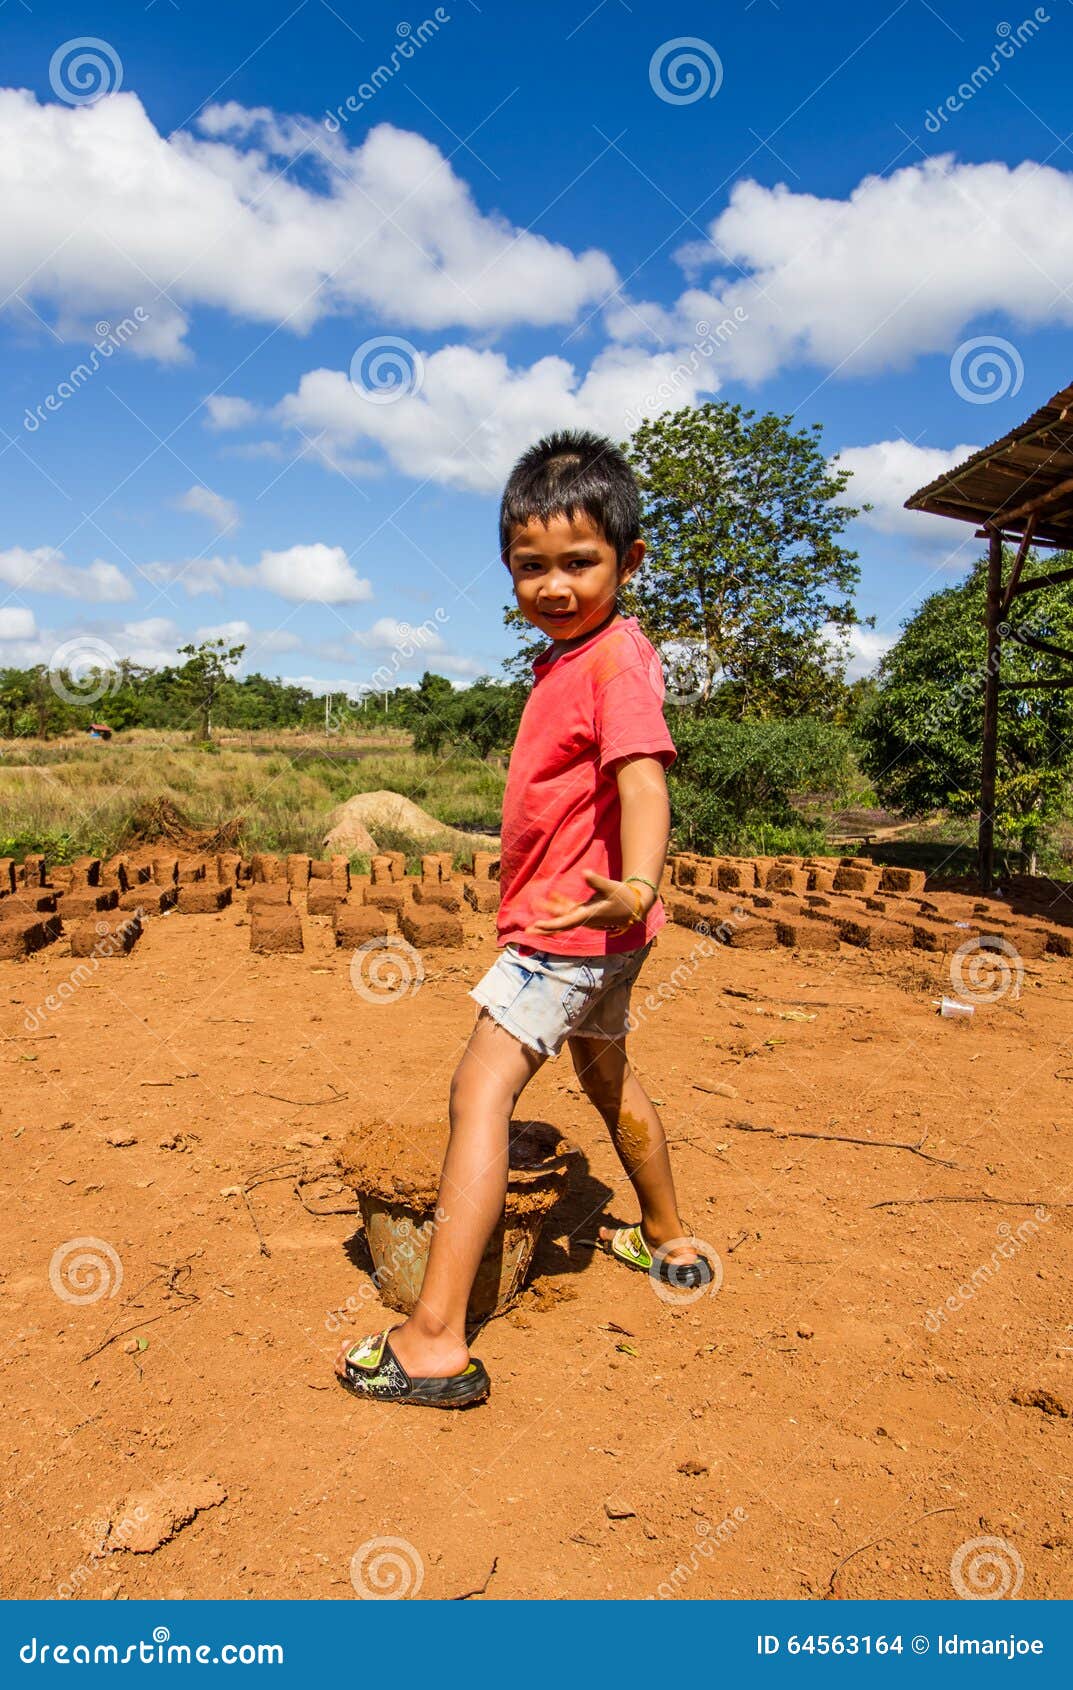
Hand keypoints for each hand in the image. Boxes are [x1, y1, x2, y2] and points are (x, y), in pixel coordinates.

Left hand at [531, 869, 652, 934]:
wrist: (634, 906)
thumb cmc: (622, 898)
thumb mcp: (610, 888)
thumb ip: (597, 881)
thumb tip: (585, 873)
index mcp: (587, 916)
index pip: (564, 923)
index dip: (549, 925)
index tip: (536, 926)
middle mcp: (583, 918)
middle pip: (560, 925)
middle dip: (544, 927)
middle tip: (527, 930)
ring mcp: (584, 915)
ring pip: (563, 917)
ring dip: (550, 912)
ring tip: (535, 905)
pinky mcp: (587, 911)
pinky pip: (570, 909)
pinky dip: (561, 904)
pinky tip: (552, 896)